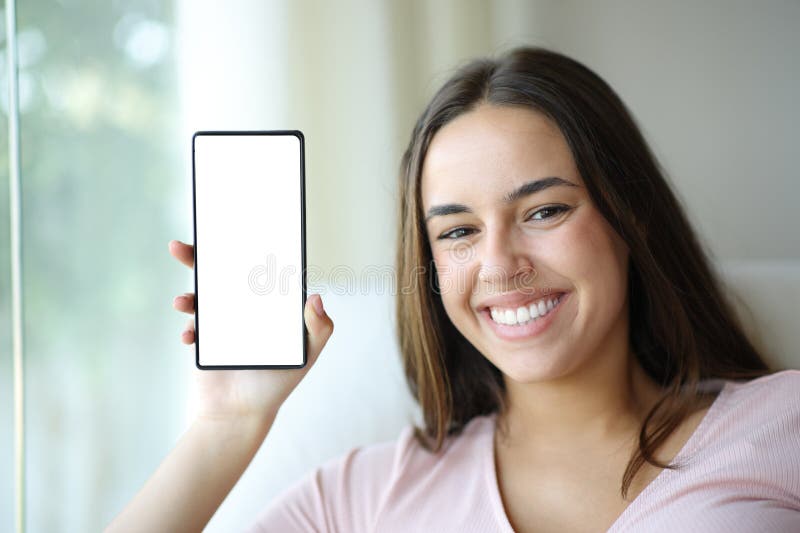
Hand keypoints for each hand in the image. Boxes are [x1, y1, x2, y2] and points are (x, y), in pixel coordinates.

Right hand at [168, 240, 333, 424]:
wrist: (240, 416)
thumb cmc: (277, 384)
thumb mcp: (307, 355)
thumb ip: (318, 328)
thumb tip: (315, 296)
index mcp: (268, 306)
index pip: (259, 271)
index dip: (250, 249)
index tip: (239, 231)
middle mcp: (244, 308)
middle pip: (223, 274)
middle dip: (203, 258)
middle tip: (184, 246)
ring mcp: (220, 322)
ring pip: (202, 296)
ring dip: (189, 294)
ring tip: (183, 301)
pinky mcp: (203, 340)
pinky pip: (191, 325)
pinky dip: (188, 328)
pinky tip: (189, 336)